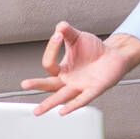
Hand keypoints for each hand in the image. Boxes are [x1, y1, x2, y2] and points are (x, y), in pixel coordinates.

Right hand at [20, 22, 136, 115]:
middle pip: (49, 85)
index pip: (49, 64)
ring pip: (62, 96)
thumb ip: (67, 32)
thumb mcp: (77, 38)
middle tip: (25, 84)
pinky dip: (73, 105)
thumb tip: (60, 26)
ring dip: (50, 103)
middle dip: (37, 85)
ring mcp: (80, 86)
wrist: (114, 55)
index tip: (58, 35)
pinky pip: (82, 99)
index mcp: (62, 70)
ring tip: (38, 111)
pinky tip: (63, 111)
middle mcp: (68, 80)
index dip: (52, 49)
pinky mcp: (94, 89)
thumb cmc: (94, 50)